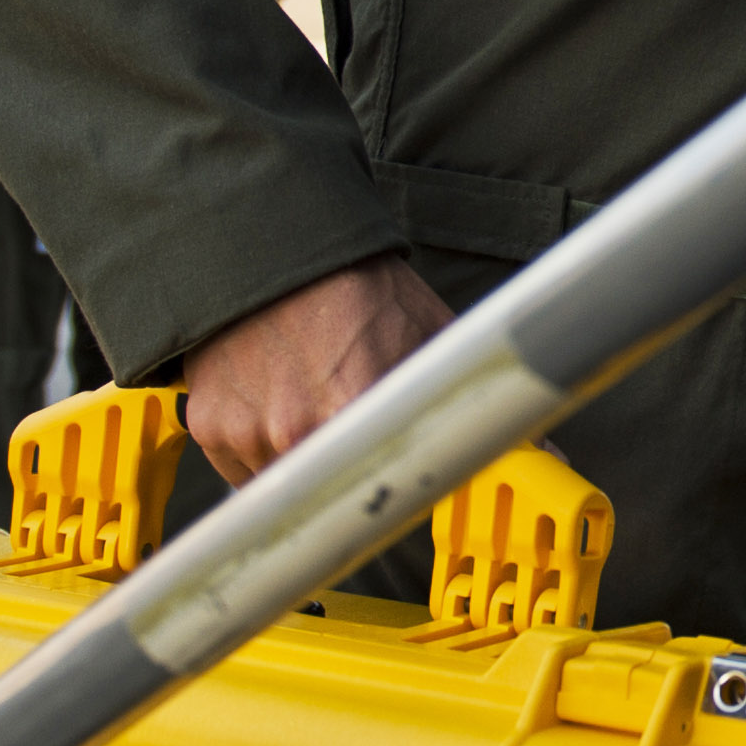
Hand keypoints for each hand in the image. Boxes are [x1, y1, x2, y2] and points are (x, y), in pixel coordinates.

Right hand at [179, 252, 455, 482]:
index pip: (381, 497)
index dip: (396, 497)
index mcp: (356, 410)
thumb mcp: (430, 332)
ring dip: (304, 467)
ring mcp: (246, 432)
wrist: (269, 247)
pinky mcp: (209, 428)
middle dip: (350, 483)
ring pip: (286, 491)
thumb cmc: (357, 287)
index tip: (405, 492)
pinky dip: (262, 452)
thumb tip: (537, 445)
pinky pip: (244, 472)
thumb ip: (473, 393)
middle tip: (361, 443)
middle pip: (332, 499)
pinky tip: (279, 405)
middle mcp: (295, 431)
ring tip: (316, 408)